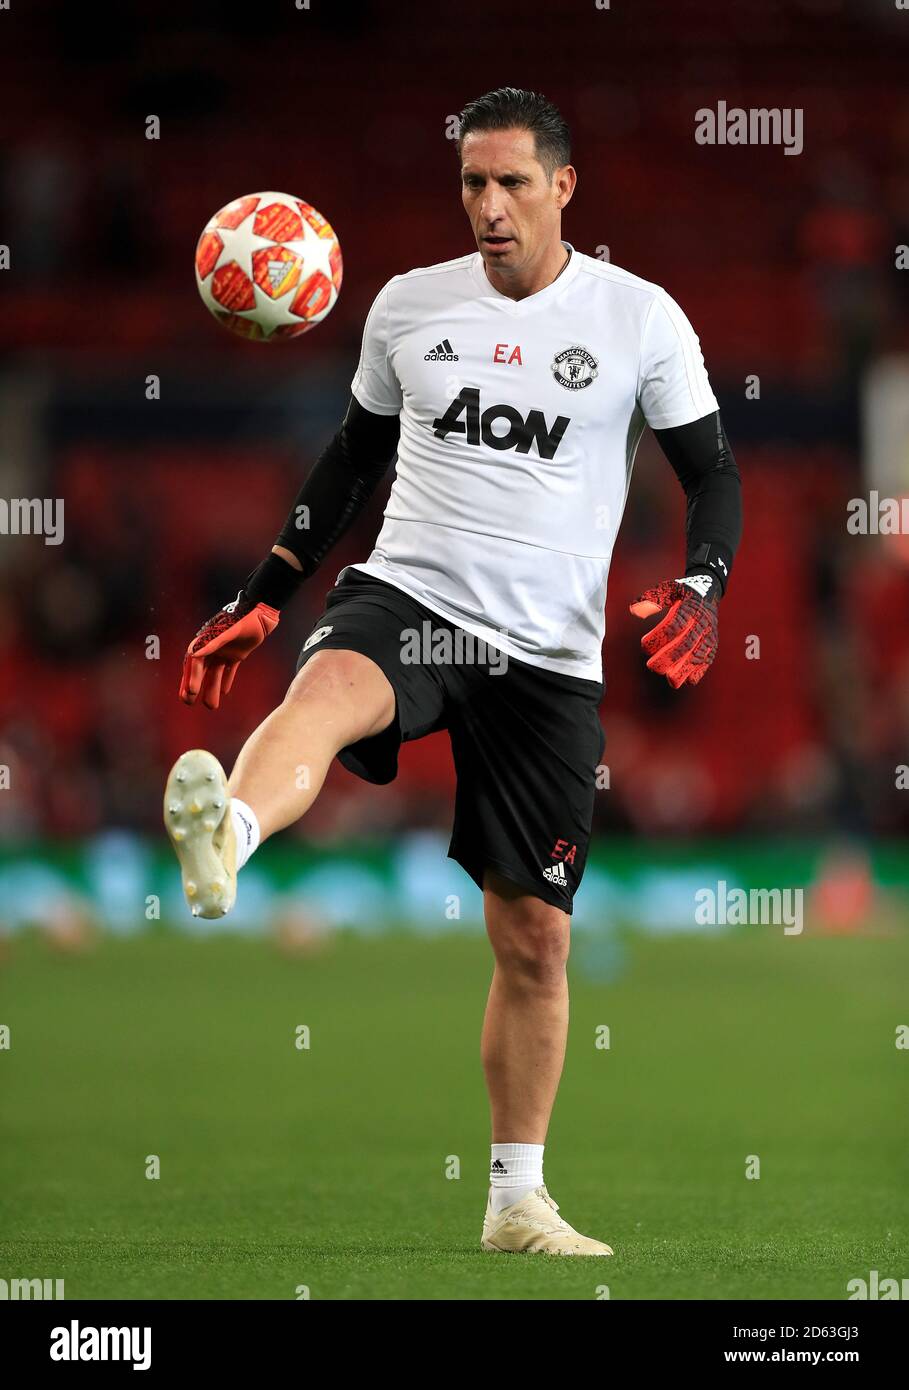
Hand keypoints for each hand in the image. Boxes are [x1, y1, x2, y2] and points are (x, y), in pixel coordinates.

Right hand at [179, 593, 278, 709]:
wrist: (263, 611)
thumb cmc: (245, 617)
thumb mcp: (229, 630)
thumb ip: (212, 643)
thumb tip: (193, 654)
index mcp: (207, 640)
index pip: (195, 662)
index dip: (191, 677)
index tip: (191, 692)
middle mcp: (213, 647)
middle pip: (200, 670)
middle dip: (194, 686)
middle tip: (188, 702)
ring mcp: (224, 651)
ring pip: (215, 673)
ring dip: (212, 688)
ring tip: (211, 706)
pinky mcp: (237, 654)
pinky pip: (229, 670)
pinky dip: (227, 680)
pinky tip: (225, 692)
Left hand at [629, 574, 719, 688]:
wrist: (708, 592)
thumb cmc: (682, 593)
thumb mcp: (668, 589)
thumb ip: (651, 598)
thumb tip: (634, 609)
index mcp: (689, 608)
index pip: (674, 624)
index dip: (659, 636)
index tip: (643, 645)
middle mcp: (702, 622)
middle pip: (686, 643)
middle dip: (669, 657)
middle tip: (651, 666)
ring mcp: (709, 634)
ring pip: (698, 654)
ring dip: (685, 669)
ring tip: (671, 681)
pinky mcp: (713, 644)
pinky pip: (708, 659)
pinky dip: (700, 671)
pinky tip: (688, 681)